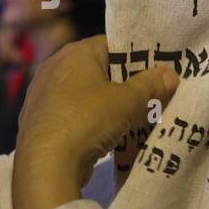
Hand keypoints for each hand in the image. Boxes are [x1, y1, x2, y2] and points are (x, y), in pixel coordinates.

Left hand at [11, 35, 178, 208]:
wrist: (45, 163)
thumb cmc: (88, 119)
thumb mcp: (127, 101)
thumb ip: (149, 85)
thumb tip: (170, 74)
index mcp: (74, 53)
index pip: (111, 44)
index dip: (135, 56)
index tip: (156, 71)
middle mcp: (54, 66)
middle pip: (97, 69)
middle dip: (123, 82)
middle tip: (150, 95)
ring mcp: (42, 94)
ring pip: (83, 93)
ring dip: (105, 103)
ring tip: (132, 117)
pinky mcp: (38, 119)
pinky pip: (70, 112)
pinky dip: (87, 119)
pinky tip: (103, 134)